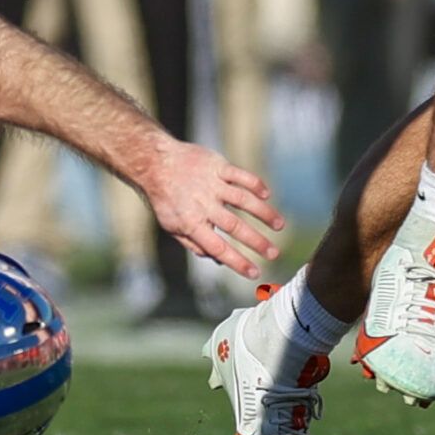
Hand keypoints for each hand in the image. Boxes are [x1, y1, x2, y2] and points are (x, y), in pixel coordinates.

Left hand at [136, 137, 285, 279]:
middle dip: (257, 242)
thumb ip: (194, 243)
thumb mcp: (171, 226)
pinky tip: (266, 195)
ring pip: (243, 200)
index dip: (237, 262)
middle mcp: (203, 204)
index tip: (255, 272)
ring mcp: (212, 183)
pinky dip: (255, 185)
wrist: (154, 162)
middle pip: (235, 226)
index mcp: (191, 223)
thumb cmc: (165, 198)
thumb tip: (217, 259)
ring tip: (279, 225)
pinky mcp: (217, 165)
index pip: (218, 247)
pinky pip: (240, 175)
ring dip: (264, 213)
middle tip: (274, 254)